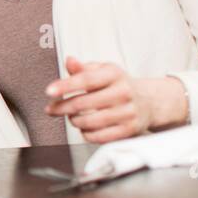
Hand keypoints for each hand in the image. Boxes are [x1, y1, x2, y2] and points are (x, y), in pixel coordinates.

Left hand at [45, 56, 188, 142]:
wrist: (148, 101)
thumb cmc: (118, 85)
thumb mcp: (103, 71)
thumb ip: (83, 68)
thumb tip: (69, 61)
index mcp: (114, 74)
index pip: (86, 79)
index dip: (65, 85)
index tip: (49, 91)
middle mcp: (123, 92)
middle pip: (84, 103)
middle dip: (61, 107)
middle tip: (51, 109)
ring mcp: (128, 112)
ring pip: (89, 122)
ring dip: (74, 121)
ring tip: (71, 116)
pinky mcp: (129, 129)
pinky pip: (99, 137)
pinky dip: (86, 133)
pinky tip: (84, 127)